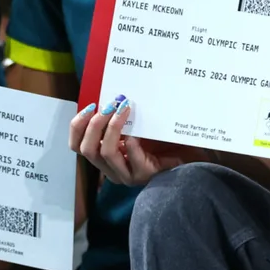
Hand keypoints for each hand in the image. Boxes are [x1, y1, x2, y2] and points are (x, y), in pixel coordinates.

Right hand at [70, 97, 195, 187]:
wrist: (191, 153)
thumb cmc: (164, 137)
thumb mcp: (138, 124)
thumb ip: (122, 115)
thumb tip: (111, 94)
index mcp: (105, 155)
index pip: (77, 145)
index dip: (77, 125)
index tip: (90, 106)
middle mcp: (112, 167)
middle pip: (86, 149)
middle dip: (94, 124)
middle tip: (109, 105)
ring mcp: (127, 174)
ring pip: (105, 153)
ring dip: (111, 128)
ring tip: (123, 109)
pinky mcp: (145, 175)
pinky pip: (132, 159)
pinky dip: (131, 142)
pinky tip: (137, 131)